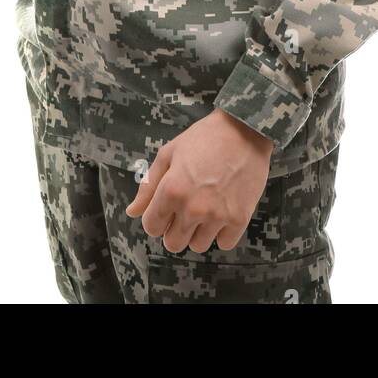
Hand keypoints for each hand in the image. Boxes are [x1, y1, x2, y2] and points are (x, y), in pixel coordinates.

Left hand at [125, 108, 273, 253]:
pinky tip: (222, 212)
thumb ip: (148, 185)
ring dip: (198, 232)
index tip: (165, 208)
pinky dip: (222, 233)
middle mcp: (193, 209)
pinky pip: (224, 244)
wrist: (244, 130)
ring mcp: (217, 216)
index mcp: (171, 191)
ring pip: (198, 246)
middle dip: (174, 229)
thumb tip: (132, 212)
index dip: (156, 218)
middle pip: (173, 243)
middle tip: (184, 210)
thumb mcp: (169, 153)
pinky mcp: (240, 219)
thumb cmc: (203, 138)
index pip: (152, 227)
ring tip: (205, 209)